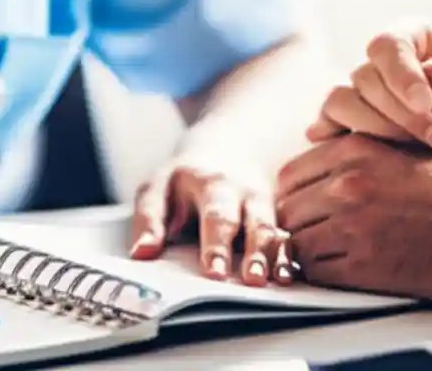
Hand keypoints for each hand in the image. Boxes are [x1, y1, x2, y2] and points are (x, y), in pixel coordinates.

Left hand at [129, 153, 294, 286]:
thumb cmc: (185, 179)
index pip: (216, 216)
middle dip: (253, 252)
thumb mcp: (158, 187)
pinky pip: (289, 239)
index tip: (215, 272)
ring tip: (274, 282)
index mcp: (212, 183)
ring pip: (273, 232)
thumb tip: (140, 254)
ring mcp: (265, 206)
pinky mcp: (278, 219)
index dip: (216, 246)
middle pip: (254, 223)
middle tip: (251, 279)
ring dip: (274, 258)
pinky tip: (288, 278)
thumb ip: (149, 219)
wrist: (225, 149)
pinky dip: (291, 259)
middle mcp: (245, 193)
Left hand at [276, 134, 431, 304]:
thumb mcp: (417, 146)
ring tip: (338, 256)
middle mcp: (349, 184)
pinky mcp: (369, 267)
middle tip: (321, 237)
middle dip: (300, 225)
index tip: (309, 209)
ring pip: (298, 245)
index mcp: (359, 149)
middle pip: (288, 211)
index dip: (297, 196)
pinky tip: (351, 272)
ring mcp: (356, 226)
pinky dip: (326, 276)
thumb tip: (335, 165)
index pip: (290, 176)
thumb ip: (370, 151)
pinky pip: (319, 274)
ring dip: (312, 253)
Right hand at [308, 24, 431, 163]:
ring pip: (340, 101)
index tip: (427, 103)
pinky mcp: (341, 125)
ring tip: (415, 153)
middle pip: (365, 76)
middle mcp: (379, 63)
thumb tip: (430, 72)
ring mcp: (357, 94)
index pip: (389, 43)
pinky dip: (337, 141)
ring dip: (375, 130)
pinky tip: (365, 159)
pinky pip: (325, 127)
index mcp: (413, 39)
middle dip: (400, 113)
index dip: (402, 73)